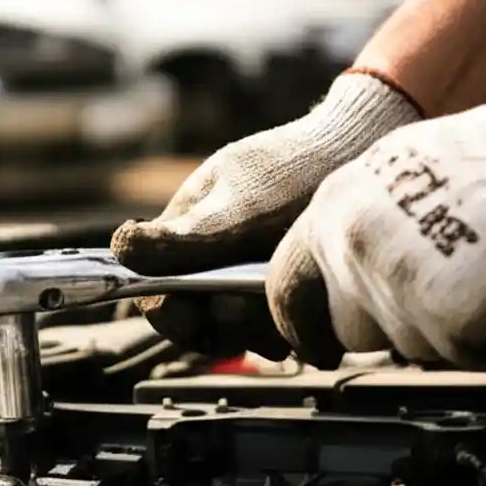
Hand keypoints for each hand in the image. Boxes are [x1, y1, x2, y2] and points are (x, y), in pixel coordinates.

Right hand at [111, 71, 422, 356]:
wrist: (364, 153)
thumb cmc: (294, 169)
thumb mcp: (237, 206)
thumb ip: (184, 238)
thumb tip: (121, 246)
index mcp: (183, 238)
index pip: (157, 293)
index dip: (167, 312)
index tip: (186, 316)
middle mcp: (212, 265)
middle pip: (200, 322)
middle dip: (222, 325)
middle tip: (247, 309)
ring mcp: (250, 281)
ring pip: (240, 331)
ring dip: (259, 332)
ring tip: (284, 308)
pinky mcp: (288, 292)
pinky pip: (279, 329)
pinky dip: (291, 326)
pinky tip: (311, 312)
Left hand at [267, 69, 485, 368]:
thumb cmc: (482, 158)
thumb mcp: (388, 174)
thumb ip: (351, 226)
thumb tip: (332, 274)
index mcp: (330, 213)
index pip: (284, 289)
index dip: (300, 324)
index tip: (314, 345)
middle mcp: (350, 253)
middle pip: (349, 332)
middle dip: (387, 326)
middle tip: (434, 292)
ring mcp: (394, 290)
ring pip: (406, 347)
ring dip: (442, 329)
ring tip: (478, 275)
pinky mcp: (444, 323)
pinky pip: (458, 355)